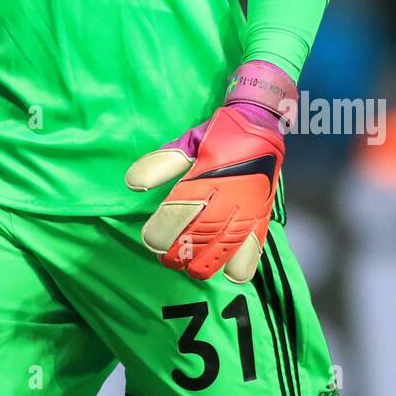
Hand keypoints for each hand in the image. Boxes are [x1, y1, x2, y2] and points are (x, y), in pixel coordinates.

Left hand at [124, 61, 296, 282]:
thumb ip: (160, 164)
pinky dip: (238, 268)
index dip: (159, 234)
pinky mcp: (262, 220)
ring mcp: (247, 212)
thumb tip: (133, 183)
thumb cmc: (218, 136)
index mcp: (204, 178)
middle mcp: (227, 198)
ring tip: (189, 265)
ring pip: (221, 253)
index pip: (176, 216)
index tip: (150, 238)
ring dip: (201, 264)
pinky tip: (225, 269)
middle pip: (196, 240)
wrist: (260, 126)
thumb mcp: (187, 143)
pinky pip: (252, 254)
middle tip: (166, 255)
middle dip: (176, 254)